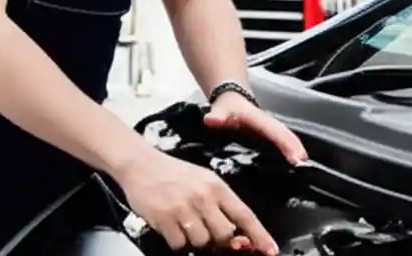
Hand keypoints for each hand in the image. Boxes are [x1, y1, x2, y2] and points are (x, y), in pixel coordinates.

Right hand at [114, 147, 279, 254]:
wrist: (141, 164)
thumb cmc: (173, 174)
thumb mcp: (203, 181)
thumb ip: (221, 205)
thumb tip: (239, 235)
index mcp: (216, 186)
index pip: (245, 215)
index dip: (260, 235)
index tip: (270, 249)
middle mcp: (203, 197)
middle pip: (225, 234)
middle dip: (219, 239)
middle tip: (207, 229)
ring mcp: (183, 208)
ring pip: (202, 242)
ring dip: (195, 240)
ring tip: (186, 224)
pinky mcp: (164, 219)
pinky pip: (179, 245)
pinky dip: (177, 241)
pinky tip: (173, 227)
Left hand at [204, 92, 308, 165]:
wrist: (232, 99)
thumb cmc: (228, 107)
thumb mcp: (221, 110)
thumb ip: (217, 116)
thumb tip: (210, 120)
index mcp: (260, 120)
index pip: (275, 131)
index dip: (286, 143)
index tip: (296, 157)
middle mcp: (269, 125)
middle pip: (287, 136)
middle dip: (296, 149)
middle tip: (305, 166)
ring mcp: (272, 131)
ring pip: (288, 140)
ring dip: (297, 151)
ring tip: (305, 169)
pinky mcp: (271, 137)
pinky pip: (283, 144)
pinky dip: (291, 152)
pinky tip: (295, 167)